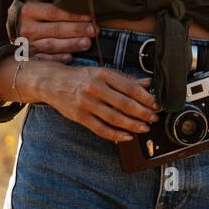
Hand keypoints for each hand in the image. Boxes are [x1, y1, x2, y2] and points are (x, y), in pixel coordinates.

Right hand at [15, 0, 98, 60]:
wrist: (13, 28)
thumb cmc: (31, 10)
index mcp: (29, 11)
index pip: (53, 12)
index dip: (72, 15)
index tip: (89, 16)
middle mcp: (27, 28)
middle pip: (55, 29)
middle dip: (76, 30)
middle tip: (93, 30)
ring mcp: (28, 44)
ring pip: (51, 45)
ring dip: (71, 45)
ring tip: (87, 43)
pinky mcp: (30, 57)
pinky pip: (44, 60)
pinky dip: (57, 59)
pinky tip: (70, 58)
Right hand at [38, 62, 161, 141]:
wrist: (52, 82)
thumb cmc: (80, 77)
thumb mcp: (102, 72)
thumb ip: (125, 79)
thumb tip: (147, 83)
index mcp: (103, 74)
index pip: (130, 87)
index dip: (146, 97)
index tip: (156, 104)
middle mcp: (95, 88)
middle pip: (124, 104)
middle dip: (142, 113)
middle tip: (154, 118)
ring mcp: (86, 104)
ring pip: (114, 118)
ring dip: (132, 125)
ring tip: (144, 128)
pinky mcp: (80, 117)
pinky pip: (101, 129)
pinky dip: (115, 135)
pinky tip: (126, 136)